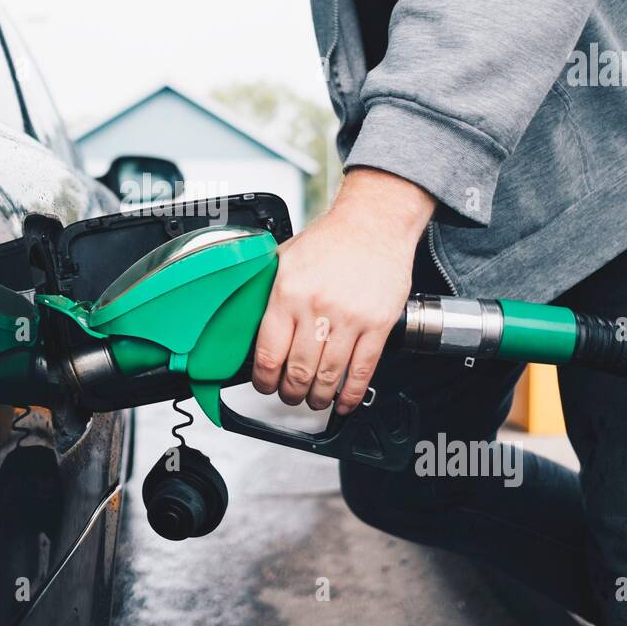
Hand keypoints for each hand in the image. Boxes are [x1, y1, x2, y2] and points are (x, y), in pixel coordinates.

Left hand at [251, 169, 434, 413]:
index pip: (268, 353)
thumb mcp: (285, 258)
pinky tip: (344, 402)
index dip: (264, 380)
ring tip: (313, 399)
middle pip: (298, 371)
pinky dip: (351, 394)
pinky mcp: (378, 324)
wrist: (374, 223)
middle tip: (289, 395)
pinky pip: (362, 370)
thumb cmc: (330, 240)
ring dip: (318, 397)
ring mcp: (350, 319)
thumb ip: (267, 290)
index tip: (264, 384)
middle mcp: (316, 308)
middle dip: (290, 393)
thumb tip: (248, 320)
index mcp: (287, 293)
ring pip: (328, 376)